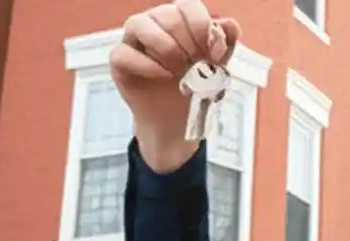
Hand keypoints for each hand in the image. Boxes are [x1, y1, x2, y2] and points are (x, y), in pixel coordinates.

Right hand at [110, 0, 240, 171]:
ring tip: (179, 70)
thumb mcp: (218, 67)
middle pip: (167, 15)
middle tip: (195, 65)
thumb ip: (225, 44)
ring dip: (165, 47)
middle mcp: (155, 23)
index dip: (202, 26)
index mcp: (180, 20)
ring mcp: (134, 41)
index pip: (188, 6)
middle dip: (186, 42)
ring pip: (139, 24)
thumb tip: (229, 24)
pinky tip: (164, 76)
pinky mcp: (120, 62)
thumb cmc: (195, 87)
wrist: (179, 120)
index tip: (212, 52)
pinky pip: (124, 53)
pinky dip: (147, 65)